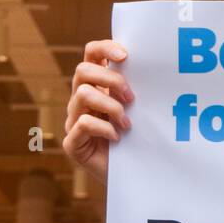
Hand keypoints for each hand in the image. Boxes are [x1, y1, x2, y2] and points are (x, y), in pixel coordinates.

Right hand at [63, 38, 133, 185]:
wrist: (134, 174)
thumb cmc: (139, 137)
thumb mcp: (140, 108)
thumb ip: (136, 88)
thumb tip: (151, 64)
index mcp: (98, 86)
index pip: (91, 54)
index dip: (104, 48)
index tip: (125, 55)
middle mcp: (82, 100)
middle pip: (83, 70)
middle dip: (111, 80)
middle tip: (131, 97)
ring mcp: (74, 120)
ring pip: (83, 94)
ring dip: (111, 107)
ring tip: (127, 123)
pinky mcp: (72, 143)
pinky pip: (82, 123)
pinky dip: (104, 128)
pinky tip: (117, 137)